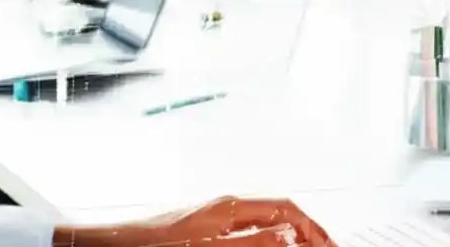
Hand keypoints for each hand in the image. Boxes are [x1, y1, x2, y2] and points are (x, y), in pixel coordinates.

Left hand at [155, 196, 335, 245]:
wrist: (119, 244)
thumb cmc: (159, 244)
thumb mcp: (215, 246)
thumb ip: (256, 241)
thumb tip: (292, 237)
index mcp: (233, 206)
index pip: (288, 211)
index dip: (314, 229)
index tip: (331, 246)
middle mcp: (227, 207)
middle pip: (280, 215)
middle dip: (307, 232)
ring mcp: (215, 218)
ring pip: (264, 223)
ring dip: (288, 236)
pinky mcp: (204, 229)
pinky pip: (247, 231)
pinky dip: (267, 239)